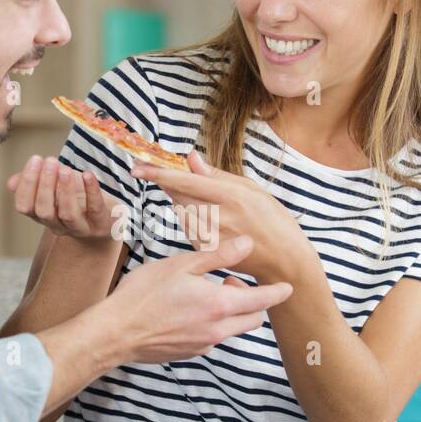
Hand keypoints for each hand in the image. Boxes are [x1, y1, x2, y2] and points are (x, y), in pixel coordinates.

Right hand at [7, 155, 120, 239]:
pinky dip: (91, 191)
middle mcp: (58, 225)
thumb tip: (11, 182)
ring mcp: (80, 228)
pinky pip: (95, 209)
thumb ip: (33, 183)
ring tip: (65, 169)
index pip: (25, 206)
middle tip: (50, 161)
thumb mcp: (54, 189)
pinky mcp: (101, 224)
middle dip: (45, 185)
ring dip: (64, 190)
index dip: (27, 184)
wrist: (105, 222)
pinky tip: (88, 175)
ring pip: (67, 214)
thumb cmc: (76, 200)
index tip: (35, 160)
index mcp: (42, 216)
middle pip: (44, 211)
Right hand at [108, 234, 293, 362]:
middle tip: (230, 281)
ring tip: (207, 293)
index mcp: (218, 305)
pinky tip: (189, 311)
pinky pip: (212, 338)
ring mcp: (203, 345)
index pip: (262, 300)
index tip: (287, 287)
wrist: (115, 332)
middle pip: (253, 319)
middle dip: (253, 301)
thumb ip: (218, 256)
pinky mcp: (189, 353)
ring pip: (232, 329)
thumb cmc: (143, 295)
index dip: (277, 292)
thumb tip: (247, 244)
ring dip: (231, 312)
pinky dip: (212, 324)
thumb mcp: (181, 265)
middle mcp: (217, 330)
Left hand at [130, 151, 312, 280]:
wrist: (283, 262)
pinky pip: (189, 226)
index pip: (186, 182)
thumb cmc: (273, 221)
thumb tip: (191, 158)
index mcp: (232, 197)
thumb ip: (218, 175)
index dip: (159, 174)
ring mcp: (209, 237)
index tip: (137, 167)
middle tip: (184, 179)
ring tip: (214, 205)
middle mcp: (218, 218)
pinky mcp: (205, 250)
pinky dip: (194, 218)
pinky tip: (215, 221)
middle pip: (179, 195)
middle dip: (173, 183)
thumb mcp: (253, 190)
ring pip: (182, 210)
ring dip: (187, 201)